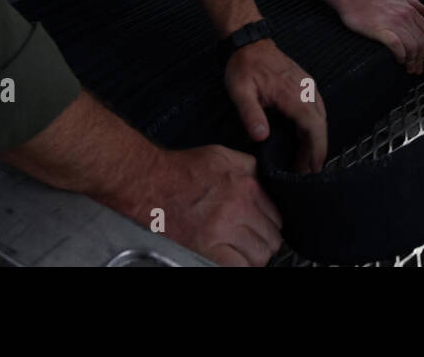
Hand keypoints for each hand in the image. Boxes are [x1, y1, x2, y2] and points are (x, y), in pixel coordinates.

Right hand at [134, 145, 283, 266]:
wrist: (147, 182)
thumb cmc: (180, 169)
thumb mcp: (221, 155)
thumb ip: (248, 166)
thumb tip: (266, 180)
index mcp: (246, 185)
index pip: (276, 217)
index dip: (270, 225)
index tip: (261, 229)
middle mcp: (238, 207)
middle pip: (271, 239)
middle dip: (264, 244)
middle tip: (251, 244)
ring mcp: (222, 229)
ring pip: (259, 256)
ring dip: (253, 259)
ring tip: (242, 255)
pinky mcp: (206, 248)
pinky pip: (238, 267)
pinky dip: (239, 267)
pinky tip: (232, 261)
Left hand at [224, 40, 327, 173]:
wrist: (249, 42)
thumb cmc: (243, 67)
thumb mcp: (240, 91)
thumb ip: (250, 114)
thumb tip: (260, 136)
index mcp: (293, 95)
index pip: (313, 128)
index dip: (314, 151)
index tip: (310, 170)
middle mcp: (306, 91)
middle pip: (321, 126)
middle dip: (317, 152)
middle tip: (308, 174)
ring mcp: (308, 86)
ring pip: (322, 118)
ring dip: (318, 141)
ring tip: (308, 162)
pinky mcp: (307, 85)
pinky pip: (318, 109)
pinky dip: (316, 127)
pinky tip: (308, 139)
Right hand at [339, 0, 423, 74]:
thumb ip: (416, 5)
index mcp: (410, 10)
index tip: (422, 57)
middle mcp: (405, 16)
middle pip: (422, 43)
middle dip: (421, 59)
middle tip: (415, 68)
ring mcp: (393, 23)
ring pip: (413, 46)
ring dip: (412, 60)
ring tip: (406, 67)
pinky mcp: (380, 29)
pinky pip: (397, 45)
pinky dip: (401, 55)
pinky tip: (398, 59)